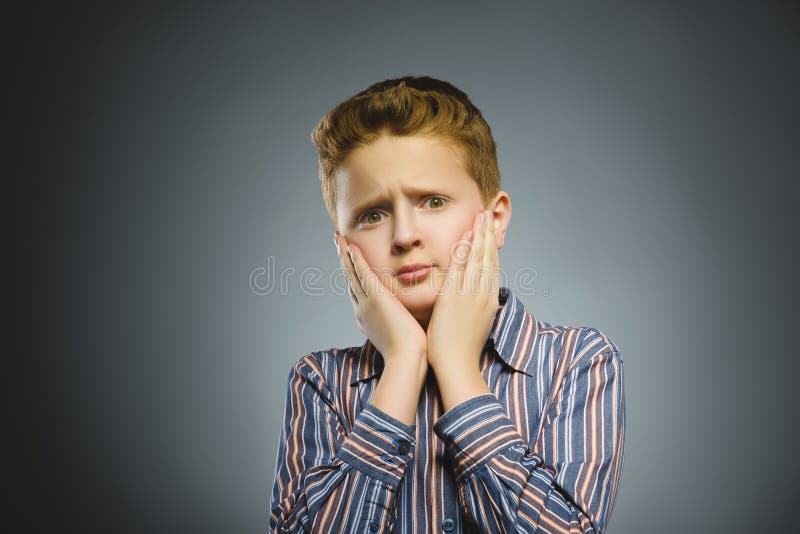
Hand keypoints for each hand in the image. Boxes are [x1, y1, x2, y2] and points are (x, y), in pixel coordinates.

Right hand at [335, 235, 428, 367]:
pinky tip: (350, 246)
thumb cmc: (410, 353)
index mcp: (368, 319)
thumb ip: (400, 324)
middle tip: (338, 246)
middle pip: (350, 281)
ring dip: (345, 255)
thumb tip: (407, 321)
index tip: (349, 266)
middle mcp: (362, 310)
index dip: (352, 278)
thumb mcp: (400, 335)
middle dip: (344, 262)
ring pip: (352, 274)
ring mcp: (367, 303)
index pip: (357, 293)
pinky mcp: (376, 298)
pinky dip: (355, 258)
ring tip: (338, 239)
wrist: (407, 359)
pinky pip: (362, 273)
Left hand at [426, 210, 500, 377]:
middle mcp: (483, 294)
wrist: (457, 365)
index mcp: (490, 301)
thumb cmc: (463, 349)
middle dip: (487, 235)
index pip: (492, 267)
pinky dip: (464, 251)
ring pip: (477, 259)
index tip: (489, 231)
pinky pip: (460, 268)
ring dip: (478, 236)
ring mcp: (470, 294)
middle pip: (488, 258)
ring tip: (479, 217)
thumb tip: (478, 297)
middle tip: (486, 214)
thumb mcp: (478, 324)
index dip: (491, 247)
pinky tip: (464, 237)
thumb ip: (478, 306)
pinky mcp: (455, 297)